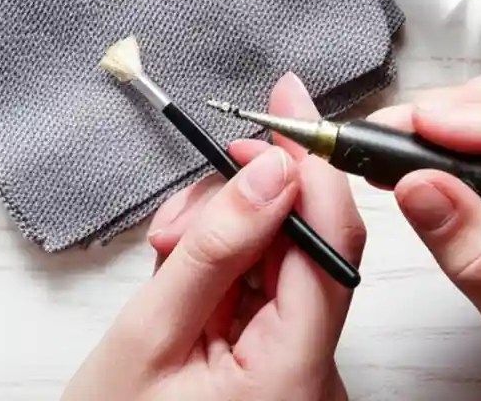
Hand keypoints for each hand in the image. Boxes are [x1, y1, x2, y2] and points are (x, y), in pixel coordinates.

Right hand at [63, 73, 365, 400]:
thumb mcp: (148, 337)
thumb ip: (214, 250)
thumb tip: (268, 171)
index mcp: (293, 377)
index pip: (332, 247)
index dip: (310, 167)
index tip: (283, 107)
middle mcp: (316, 377)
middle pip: (306, 248)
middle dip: (243, 208)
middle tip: (177, 220)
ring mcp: (300, 373)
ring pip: (282, 264)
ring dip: (223, 238)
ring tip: (164, 256)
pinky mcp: (280, 367)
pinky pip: (266, 293)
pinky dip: (223, 270)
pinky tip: (179, 272)